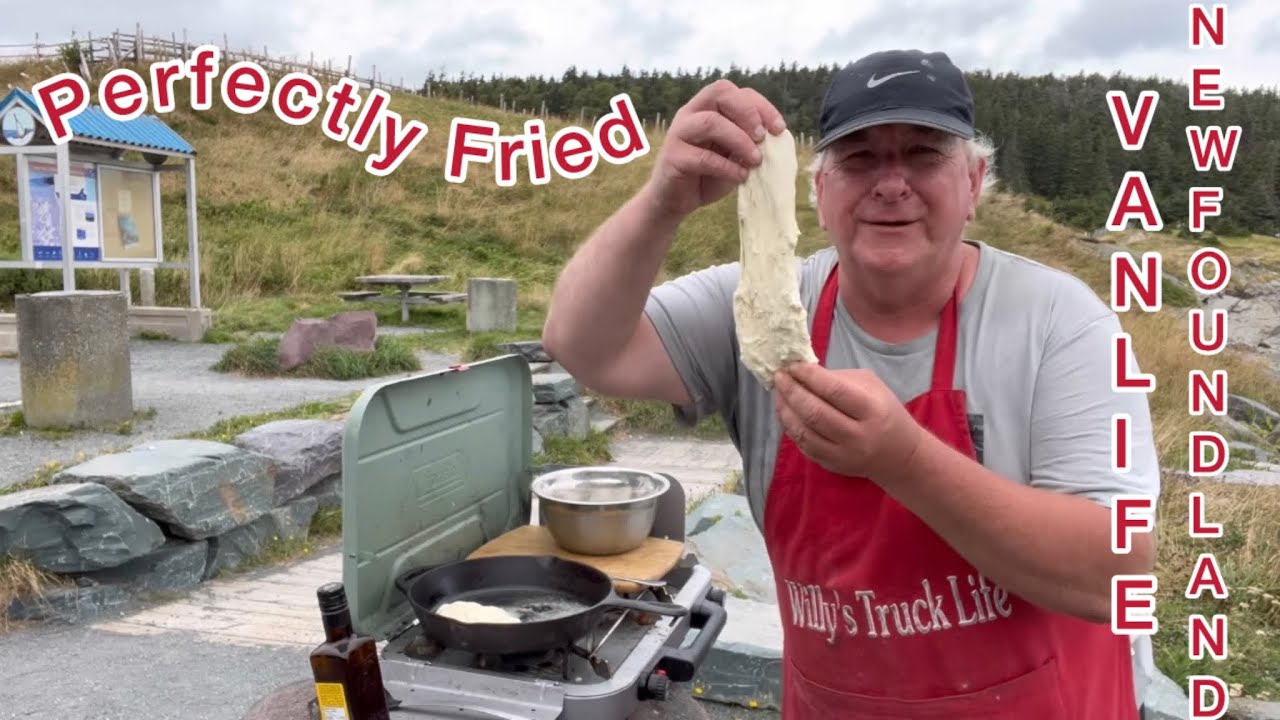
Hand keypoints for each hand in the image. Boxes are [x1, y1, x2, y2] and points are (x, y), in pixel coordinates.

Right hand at [643, 79, 786, 219]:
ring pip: (710, 122)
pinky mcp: (673, 157)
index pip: (735, 91)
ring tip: (756, 160)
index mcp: (707, 107)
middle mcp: (690, 114)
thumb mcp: (734, 155)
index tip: (779, 129)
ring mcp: (679, 133)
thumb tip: (775, 138)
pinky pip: (702, 157)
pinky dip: (727, 167)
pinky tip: (741, 176)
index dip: (760, 105)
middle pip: (719, 92)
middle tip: (762, 137)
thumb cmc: (709, 175)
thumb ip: (749, 142)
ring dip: (739, 140)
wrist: (675, 201)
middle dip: (747, 112)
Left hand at [772, 363, 926, 482]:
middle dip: (792, 391)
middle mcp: (857, 435)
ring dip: (785, 409)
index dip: (809, 376)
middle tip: (779, 376)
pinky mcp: (831, 465)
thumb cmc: (884, 412)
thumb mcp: (872, 387)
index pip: (834, 391)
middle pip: (815, 412)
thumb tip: (804, 372)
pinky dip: (790, 426)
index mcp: (871, 410)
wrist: (898, 456)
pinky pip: (803, 445)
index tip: (792, 365)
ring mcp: (842, 454)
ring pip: (804, 431)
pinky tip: (785, 411)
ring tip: (778, 392)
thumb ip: (840, 379)